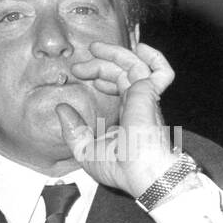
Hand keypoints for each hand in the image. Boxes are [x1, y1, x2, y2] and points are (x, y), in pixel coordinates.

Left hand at [58, 40, 178, 197]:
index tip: (79, 73)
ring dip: (115, 54)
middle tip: (79, 65)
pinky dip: (155, 58)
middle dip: (100, 64)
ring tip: (95, 48)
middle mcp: (139, 105)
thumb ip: (73, 130)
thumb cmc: (121, 170)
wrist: (141, 175)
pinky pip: (161, 72)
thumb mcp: (85, 151)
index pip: (117, 86)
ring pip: (135, 66)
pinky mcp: (150, 95)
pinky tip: (140, 48)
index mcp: (128, 116)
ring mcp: (146, 99)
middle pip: (122, 73)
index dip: (99, 76)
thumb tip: (61, 109)